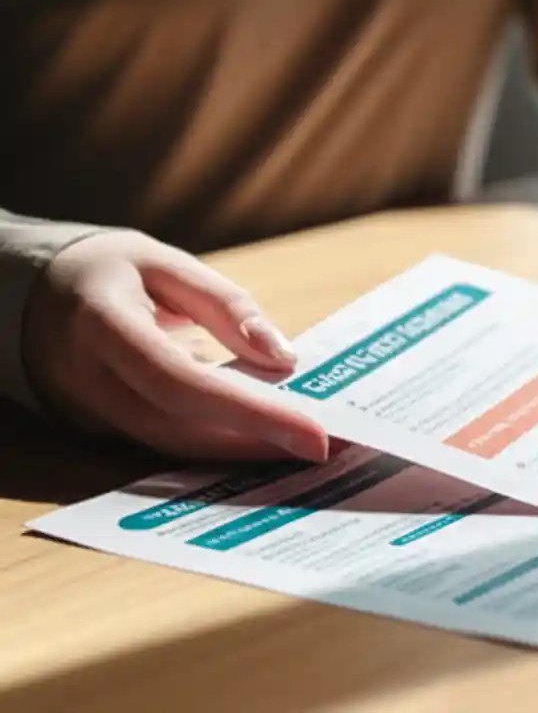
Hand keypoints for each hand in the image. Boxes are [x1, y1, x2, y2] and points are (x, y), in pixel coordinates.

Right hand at [23, 230, 327, 460]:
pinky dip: (217, 448)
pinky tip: (263, 444)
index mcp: (101, 324)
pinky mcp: (97, 432)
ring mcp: (86, 414)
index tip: (315, 435)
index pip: (180, 381)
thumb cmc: (106, 272)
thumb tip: (285, 358)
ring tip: (304, 449)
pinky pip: (164, 446)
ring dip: (242, 453)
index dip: (250, 412)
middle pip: (180, 430)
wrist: (22, 295)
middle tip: (326, 449)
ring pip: (172, 448)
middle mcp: (87, 381)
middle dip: (258, 444)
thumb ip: (227, 306)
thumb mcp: (166, 265)